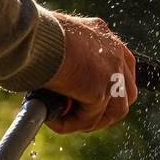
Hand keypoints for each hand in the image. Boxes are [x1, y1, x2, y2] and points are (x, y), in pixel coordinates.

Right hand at [41, 14, 137, 132]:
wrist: (33, 37)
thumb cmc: (33, 37)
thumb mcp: (57, 42)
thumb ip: (67, 58)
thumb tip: (60, 80)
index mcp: (102, 35)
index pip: (121, 65)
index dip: (110, 87)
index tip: (93, 99)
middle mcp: (114, 51)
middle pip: (126, 91)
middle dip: (106, 109)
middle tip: (81, 116)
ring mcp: (112, 72)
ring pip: (114, 111)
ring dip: (89, 121)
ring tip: (64, 120)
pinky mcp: (102, 90)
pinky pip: (89, 118)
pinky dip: (71, 124)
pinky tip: (52, 119)